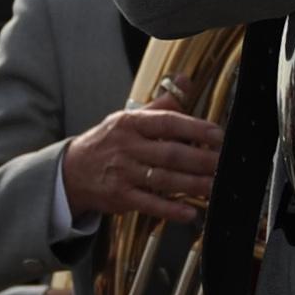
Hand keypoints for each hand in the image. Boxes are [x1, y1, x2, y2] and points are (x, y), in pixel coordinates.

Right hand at [63, 105, 220, 223]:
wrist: (72, 171)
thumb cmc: (108, 142)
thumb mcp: (128, 118)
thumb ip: (160, 104)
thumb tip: (185, 82)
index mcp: (130, 123)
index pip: (167, 122)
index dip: (195, 128)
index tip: (218, 135)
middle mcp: (126, 147)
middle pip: (170, 153)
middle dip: (201, 160)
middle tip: (223, 163)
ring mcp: (123, 173)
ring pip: (164, 179)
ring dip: (192, 184)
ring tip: (214, 186)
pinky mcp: (120, 197)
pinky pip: (150, 204)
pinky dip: (171, 210)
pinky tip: (190, 212)